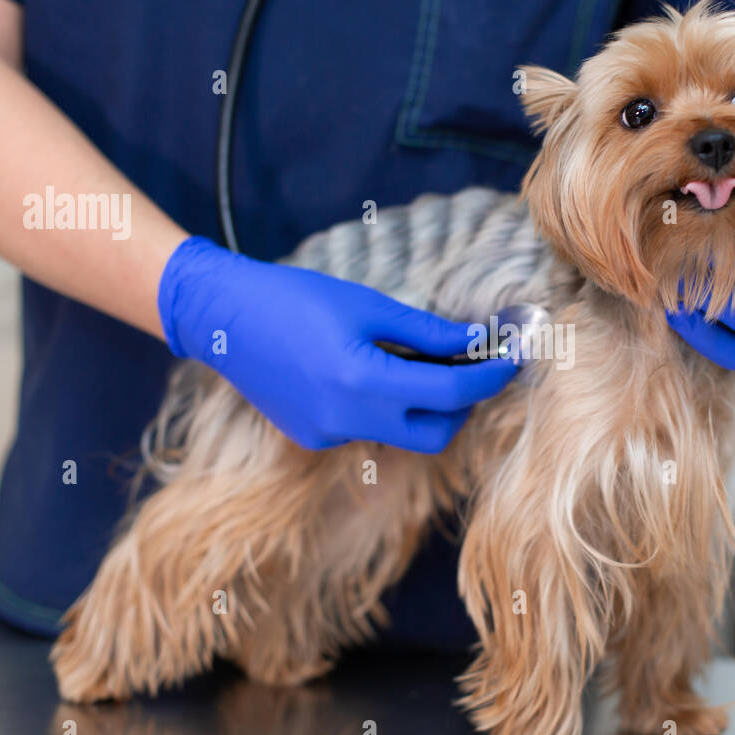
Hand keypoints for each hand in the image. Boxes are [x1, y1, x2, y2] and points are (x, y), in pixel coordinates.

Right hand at [157, 236, 519, 452]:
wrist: (221, 317)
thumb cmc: (295, 298)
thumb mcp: (368, 306)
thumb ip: (428, 331)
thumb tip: (478, 341)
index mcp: (363, 381)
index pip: (451, 391)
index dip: (489, 374)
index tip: (513, 355)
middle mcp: (347, 419)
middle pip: (436, 434)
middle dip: (462, 405)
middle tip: (473, 367)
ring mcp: (328, 434)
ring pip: (401, 433)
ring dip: (423, 405)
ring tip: (418, 361)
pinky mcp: (313, 437)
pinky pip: (367, 428)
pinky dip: (383, 405)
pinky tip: (367, 371)